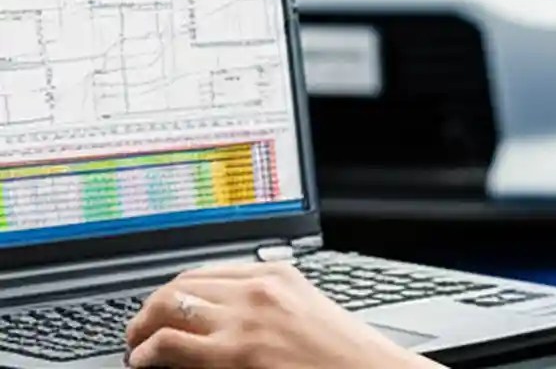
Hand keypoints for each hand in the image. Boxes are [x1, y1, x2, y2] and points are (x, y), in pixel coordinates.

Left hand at [124, 261, 445, 368]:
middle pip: (179, 286)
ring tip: (138, 348)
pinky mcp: (233, 357)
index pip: (204, 271)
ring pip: (167, 310)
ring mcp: (243, 323)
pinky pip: (169, 346)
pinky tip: (146, 362)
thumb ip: (270, 302)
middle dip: (150, 309)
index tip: (164, 307)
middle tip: (140, 330)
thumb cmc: (343, 353)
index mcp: (276, 275)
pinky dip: (147, 353)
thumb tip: (228, 312)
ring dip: (142, 329)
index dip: (173, 291)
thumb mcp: (307, 310)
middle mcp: (256, 291)